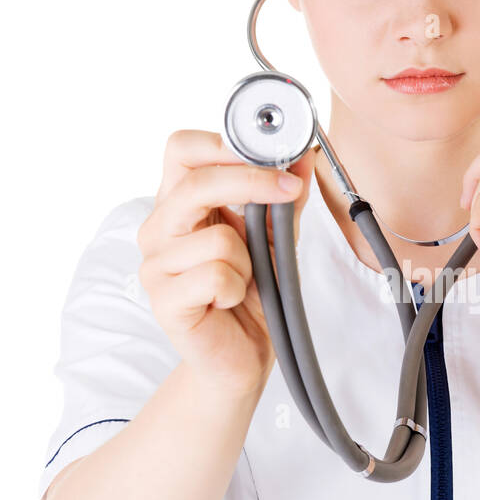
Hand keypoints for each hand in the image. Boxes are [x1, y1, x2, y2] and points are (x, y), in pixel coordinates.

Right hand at [137, 130, 315, 397]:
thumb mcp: (276, 237)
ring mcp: (156, 265)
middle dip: (251, 182)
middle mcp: (159, 228)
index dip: (226, 143)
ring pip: (217, 239)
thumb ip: (285, 197)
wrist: (241, 356)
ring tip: (242, 280)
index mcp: (180, 203)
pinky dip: (236, 289)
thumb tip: (304, 154)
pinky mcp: (163, 300)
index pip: (183, 149)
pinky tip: (228, 301)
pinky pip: (215, 276)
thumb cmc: (252, 294)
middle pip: (196, 182)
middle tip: (288, 191)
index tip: (274, 152)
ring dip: (247, 262)